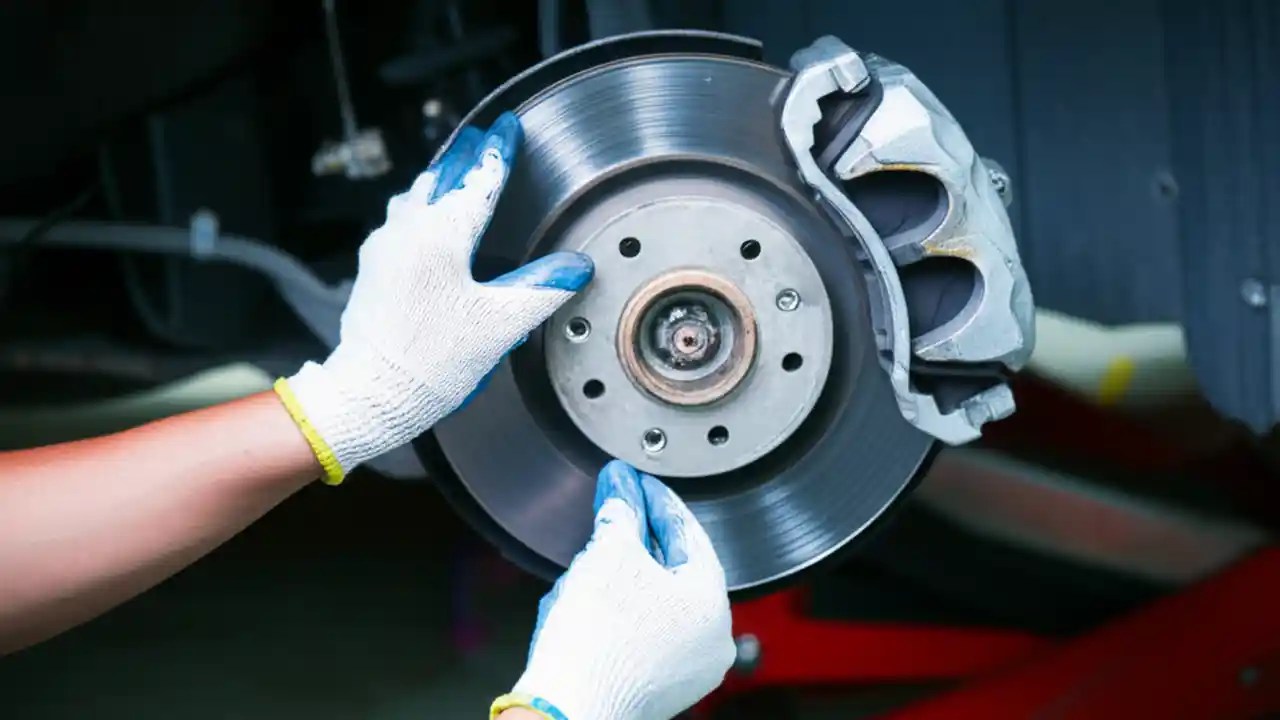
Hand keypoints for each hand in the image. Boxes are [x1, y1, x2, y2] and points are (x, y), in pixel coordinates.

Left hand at [278, 113, 591, 482]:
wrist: (372, 392)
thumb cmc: (431, 361)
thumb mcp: (501, 324)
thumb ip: (543, 287)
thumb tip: (575, 266)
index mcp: (442, 234)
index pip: (480, 177)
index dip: (499, 149)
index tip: (507, 126)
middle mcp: (407, 229)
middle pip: (442, 175)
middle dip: (465, 153)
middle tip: (482, 135)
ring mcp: (385, 247)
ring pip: (416, 195)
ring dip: (440, 177)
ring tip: (457, 169)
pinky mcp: (374, 267)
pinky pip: (400, 220)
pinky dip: (421, 206)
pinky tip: (427, 219)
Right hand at [493, 461, 735, 719]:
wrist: (568, 710)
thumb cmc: (595, 642)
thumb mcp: (609, 554)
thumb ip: (620, 513)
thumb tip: (620, 489)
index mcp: (712, 604)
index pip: (688, 534)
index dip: (656, 500)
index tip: (634, 482)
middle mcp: (710, 640)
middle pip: (676, 568)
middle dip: (641, 536)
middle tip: (618, 507)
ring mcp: (686, 669)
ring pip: (659, 601)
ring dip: (629, 572)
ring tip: (600, 550)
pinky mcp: (657, 686)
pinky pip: (646, 631)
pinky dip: (624, 606)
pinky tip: (596, 593)